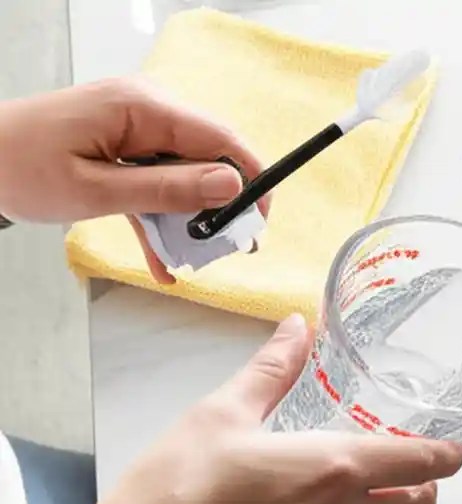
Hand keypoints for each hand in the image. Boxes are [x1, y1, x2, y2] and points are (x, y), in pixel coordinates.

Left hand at [0, 77, 270, 283]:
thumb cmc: (18, 168)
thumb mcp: (96, 190)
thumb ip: (168, 189)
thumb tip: (231, 185)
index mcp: (142, 107)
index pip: (220, 138)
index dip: (250, 178)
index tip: (260, 221)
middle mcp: (146, 108)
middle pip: (209, 157)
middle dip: (220, 205)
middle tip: (225, 250)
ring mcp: (135, 126)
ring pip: (186, 174)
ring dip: (189, 219)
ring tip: (190, 261)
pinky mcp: (125, 144)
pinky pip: (159, 180)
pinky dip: (162, 217)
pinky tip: (165, 259)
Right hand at [0, 315, 461, 503]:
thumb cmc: (171, 499)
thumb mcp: (220, 415)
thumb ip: (270, 370)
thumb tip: (296, 329)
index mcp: (334, 471)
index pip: (421, 463)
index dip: (447, 455)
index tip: (454, 449)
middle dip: (426, 490)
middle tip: (407, 472)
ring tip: (368, 500)